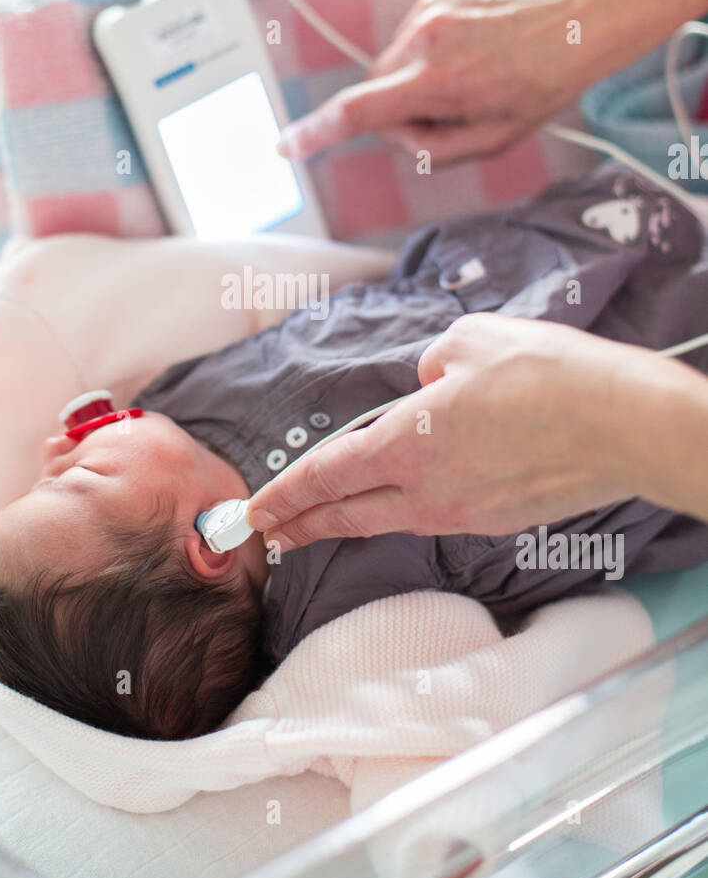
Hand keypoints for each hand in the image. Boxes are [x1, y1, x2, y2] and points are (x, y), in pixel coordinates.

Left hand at [246, 313, 641, 548]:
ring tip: (322, 526)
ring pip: (389, 521)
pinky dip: (404, 514)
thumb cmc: (547, 373)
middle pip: (347, 515)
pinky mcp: (497, 519)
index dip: (285, 494)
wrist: (624, 423)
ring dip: (349, 523)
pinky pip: (435, 517)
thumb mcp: (468, 342)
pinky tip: (404, 502)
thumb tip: (426, 386)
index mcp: (408, 442)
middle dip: (301, 525)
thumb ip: (429, 366)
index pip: (326, 474)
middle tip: (269, 536)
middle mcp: (427, 489)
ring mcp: (463, 512)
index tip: (254, 510)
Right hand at [278, 0, 608, 165]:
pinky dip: (437, 39)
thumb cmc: (544, 82)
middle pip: (378, 85)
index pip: (358, 112)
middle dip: (401, 103)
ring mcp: (432, 2)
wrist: (586, 13)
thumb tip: (392, 134)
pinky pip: (418, 24)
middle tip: (456, 105)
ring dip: (420, 70)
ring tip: (476, 66)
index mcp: (437, 81)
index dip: (316, 134)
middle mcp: (425, 36)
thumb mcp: (494, 140)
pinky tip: (478, 38)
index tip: (285, 146)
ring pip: (396, 56)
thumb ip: (432, 149)